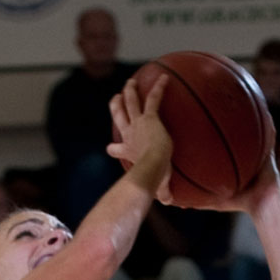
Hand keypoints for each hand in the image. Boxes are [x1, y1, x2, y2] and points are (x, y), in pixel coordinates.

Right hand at [107, 75, 172, 203]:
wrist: (152, 166)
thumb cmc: (153, 177)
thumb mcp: (157, 185)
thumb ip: (163, 192)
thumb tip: (169, 201)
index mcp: (127, 152)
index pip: (117, 150)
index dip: (113, 150)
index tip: (110, 149)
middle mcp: (129, 135)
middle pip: (118, 117)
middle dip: (116, 106)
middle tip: (116, 98)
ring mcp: (137, 124)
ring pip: (130, 102)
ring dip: (130, 91)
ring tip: (130, 83)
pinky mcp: (149, 118)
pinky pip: (154, 99)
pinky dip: (159, 88)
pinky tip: (165, 78)